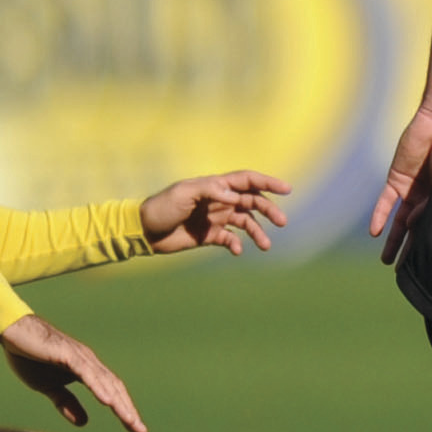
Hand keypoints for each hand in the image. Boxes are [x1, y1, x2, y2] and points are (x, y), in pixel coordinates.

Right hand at [0, 313, 145, 431]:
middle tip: (140, 430)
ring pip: (104, 382)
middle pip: (114, 387)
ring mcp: (79, 356)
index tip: (137, 430)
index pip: (111, 392)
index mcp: (86, 370)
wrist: (10, 333)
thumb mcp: (49, 387)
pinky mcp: (67, 353)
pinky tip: (107, 401)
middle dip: (128, 410)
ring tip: (130, 420)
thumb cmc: (29, 356)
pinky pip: (86, 373)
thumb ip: (66, 402)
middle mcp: (88, 362)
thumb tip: (84, 423)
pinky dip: (98, 387)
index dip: (124, 410)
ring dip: (118, 402)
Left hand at [140, 170, 290, 255]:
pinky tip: (236, 251)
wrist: (145, 230)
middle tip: (282, 222)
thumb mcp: (184, 194)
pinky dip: (237, 245)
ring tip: (265, 245)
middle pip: (252, 202)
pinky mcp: (210, 236)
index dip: (268, 183)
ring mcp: (216, 218)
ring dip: (258, 232)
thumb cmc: (162, 206)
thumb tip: (235, 196)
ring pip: (246, 223)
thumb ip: (211, 191)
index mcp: (216, 186)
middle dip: (269, 210)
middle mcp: (219, 201)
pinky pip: (231, 240)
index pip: (247, 181)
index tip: (287, 190)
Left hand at [369, 106, 431, 264]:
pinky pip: (386, 201)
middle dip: (410, 251)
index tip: (428, 267)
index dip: (429, 245)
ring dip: (393, 240)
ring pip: (399, 221)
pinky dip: (380, 216)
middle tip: (405, 273)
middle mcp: (427, 198)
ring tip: (388, 261)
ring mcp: (411, 189)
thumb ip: (431, 203)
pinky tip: (376, 233)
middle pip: (416, 230)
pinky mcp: (396, 178)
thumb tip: (411, 225)